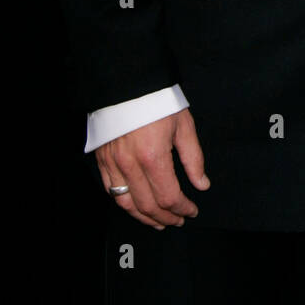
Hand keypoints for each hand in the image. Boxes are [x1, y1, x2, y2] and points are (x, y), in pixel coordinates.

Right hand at [95, 109, 209, 229]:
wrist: (129, 82)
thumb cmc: (157, 100)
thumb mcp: (183, 126)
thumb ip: (193, 158)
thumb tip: (202, 184)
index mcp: (153, 156)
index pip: (169, 196)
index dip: (182, 208)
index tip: (192, 210)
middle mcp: (130, 164)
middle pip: (148, 205)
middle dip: (166, 217)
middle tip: (179, 220)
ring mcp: (113, 164)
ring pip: (126, 203)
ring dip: (144, 217)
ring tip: (158, 222)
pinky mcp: (102, 160)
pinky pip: (110, 191)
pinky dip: (124, 203)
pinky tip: (136, 206)